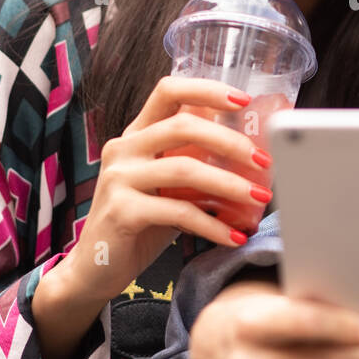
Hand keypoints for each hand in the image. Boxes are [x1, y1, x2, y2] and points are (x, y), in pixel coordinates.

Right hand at [64, 76, 270, 303]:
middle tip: (264, 161)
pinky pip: (179, 212)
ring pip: (185, 169)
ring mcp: (119, 178)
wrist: (94, 269)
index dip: (207, 89)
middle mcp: (124, 148)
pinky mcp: (121, 211)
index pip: (169, 91)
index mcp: (137, 134)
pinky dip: (214, 225)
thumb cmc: (139, 225)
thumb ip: (194, 164)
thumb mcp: (167, 187)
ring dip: (230, 184)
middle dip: (231, 142)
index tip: (244, 100)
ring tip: (260, 199)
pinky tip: (234, 236)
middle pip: (184, 125)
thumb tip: (250, 157)